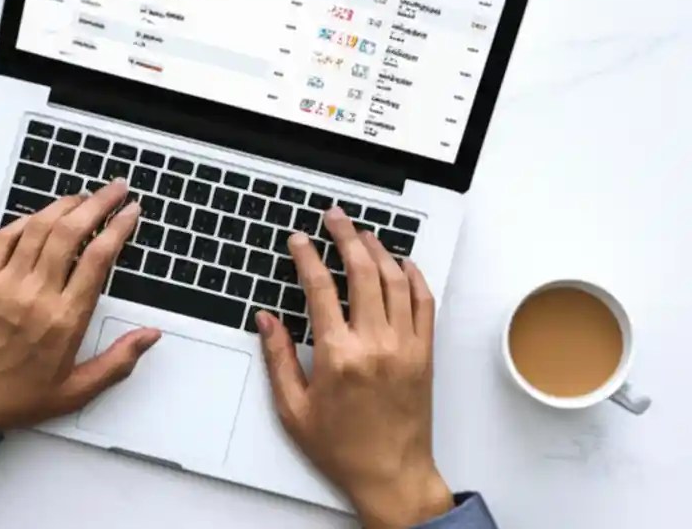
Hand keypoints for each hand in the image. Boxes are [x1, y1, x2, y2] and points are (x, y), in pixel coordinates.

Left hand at [0, 179, 160, 430]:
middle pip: (72, 232)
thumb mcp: (77, 390)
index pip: (98, 257)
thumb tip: (150, 336)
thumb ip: (118, 361)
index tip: (131, 213)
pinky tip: (43, 215)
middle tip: (116, 189)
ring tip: (85, 196)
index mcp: (64, 319)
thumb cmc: (16, 397)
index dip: (118, 227)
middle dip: (99, 203)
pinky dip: (28, 220)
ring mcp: (5, 283)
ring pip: (40, 227)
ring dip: (66, 204)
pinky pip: (5, 237)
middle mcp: (36, 295)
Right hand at [258, 208, 452, 528]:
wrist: (391, 475)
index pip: (320, 288)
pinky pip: (425, 302)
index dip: (307, 256)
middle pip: (362, 271)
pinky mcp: (425, 353)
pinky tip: (403, 263)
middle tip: (333, 217)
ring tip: (363, 233)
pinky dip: (415, 277)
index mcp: (339, 356)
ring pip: (396, 280)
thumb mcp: (293, 408)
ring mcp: (405, 345)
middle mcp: (375, 344)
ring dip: (379, 250)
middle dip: (345, 236)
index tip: (299, 240)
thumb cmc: (342, 447)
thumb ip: (279, 358)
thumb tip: (267, 319)